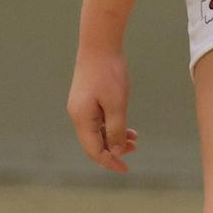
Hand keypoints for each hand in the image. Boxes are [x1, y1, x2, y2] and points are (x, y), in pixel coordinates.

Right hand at [67, 47, 137, 171]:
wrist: (99, 44)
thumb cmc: (108, 73)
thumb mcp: (117, 104)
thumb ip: (116, 130)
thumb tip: (115, 151)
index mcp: (81, 118)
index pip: (94, 150)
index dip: (110, 161)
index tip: (126, 168)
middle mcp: (77, 115)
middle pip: (94, 143)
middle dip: (114, 150)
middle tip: (135, 149)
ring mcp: (81, 106)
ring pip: (97, 132)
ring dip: (114, 138)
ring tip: (134, 139)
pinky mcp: (86, 99)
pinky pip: (97, 120)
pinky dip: (111, 126)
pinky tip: (126, 126)